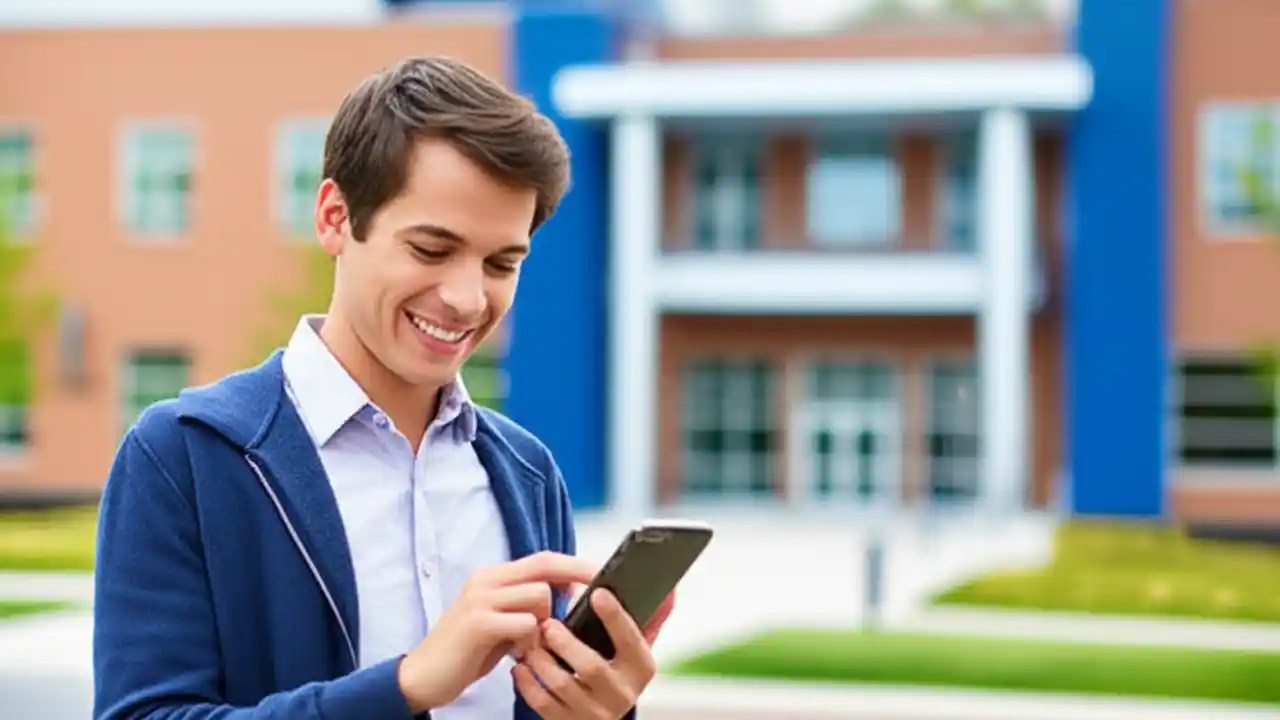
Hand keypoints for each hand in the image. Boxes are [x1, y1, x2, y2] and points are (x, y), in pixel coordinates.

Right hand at [397, 552, 595, 712]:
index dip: (574, 564)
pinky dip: (530, 641)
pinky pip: (525, 623)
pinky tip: (517, 655)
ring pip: (539, 595)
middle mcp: (486, 580)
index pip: (542, 559)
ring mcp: (480, 599)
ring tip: (530, 646)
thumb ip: (525, 604)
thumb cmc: (467, 651)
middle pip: (544, 566)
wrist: (423, 675)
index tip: (602, 572)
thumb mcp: (500, 621)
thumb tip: (567, 592)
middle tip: (601, 589)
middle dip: (577, 575)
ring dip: (545, 624)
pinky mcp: (479, 623)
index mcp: (492, 577)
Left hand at [512, 589, 660, 719]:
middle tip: (547, 624)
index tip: (597, 593)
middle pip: (592, 667)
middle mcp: (622, 694)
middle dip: (566, 643)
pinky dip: (528, 684)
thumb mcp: (634, 650)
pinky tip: (520, 667)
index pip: (632, 640)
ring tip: (530, 642)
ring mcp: (596, 714)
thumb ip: (648, 620)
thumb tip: (669, 591)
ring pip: (563, 685)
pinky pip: (544, 705)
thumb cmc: (616, 672)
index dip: (615, 617)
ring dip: (542, 661)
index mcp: (641, 669)